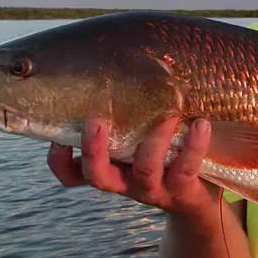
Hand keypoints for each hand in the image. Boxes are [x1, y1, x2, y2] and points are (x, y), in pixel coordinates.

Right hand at [47, 115, 220, 217]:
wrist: (198, 198)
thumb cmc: (160, 156)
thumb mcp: (136, 140)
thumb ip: (122, 115)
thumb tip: (115, 60)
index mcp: (108, 169)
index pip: (71, 175)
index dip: (59, 161)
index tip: (57, 139)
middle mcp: (125, 182)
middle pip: (98, 176)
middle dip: (94, 149)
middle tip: (96, 119)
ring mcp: (153, 188)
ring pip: (145, 168)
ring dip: (154, 140)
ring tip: (167, 115)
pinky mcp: (182, 189)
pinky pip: (186, 168)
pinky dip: (194, 146)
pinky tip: (200, 124)